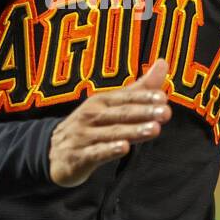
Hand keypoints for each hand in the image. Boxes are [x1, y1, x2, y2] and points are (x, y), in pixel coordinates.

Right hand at [49, 59, 170, 187]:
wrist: (54, 152)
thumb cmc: (90, 125)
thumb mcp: (111, 105)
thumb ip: (139, 88)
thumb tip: (163, 62)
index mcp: (101, 101)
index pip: (125, 97)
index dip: (144, 96)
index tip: (163, 98)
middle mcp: (91, 115)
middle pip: (121, 113)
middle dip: (144, 112)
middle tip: (165, 113)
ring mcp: (83, 135)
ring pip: (112, 132)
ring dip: (133, 131)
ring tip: (154, 129)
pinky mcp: (78, 156)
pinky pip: (96, 153)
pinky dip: (109, 150)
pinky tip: (125, 148)